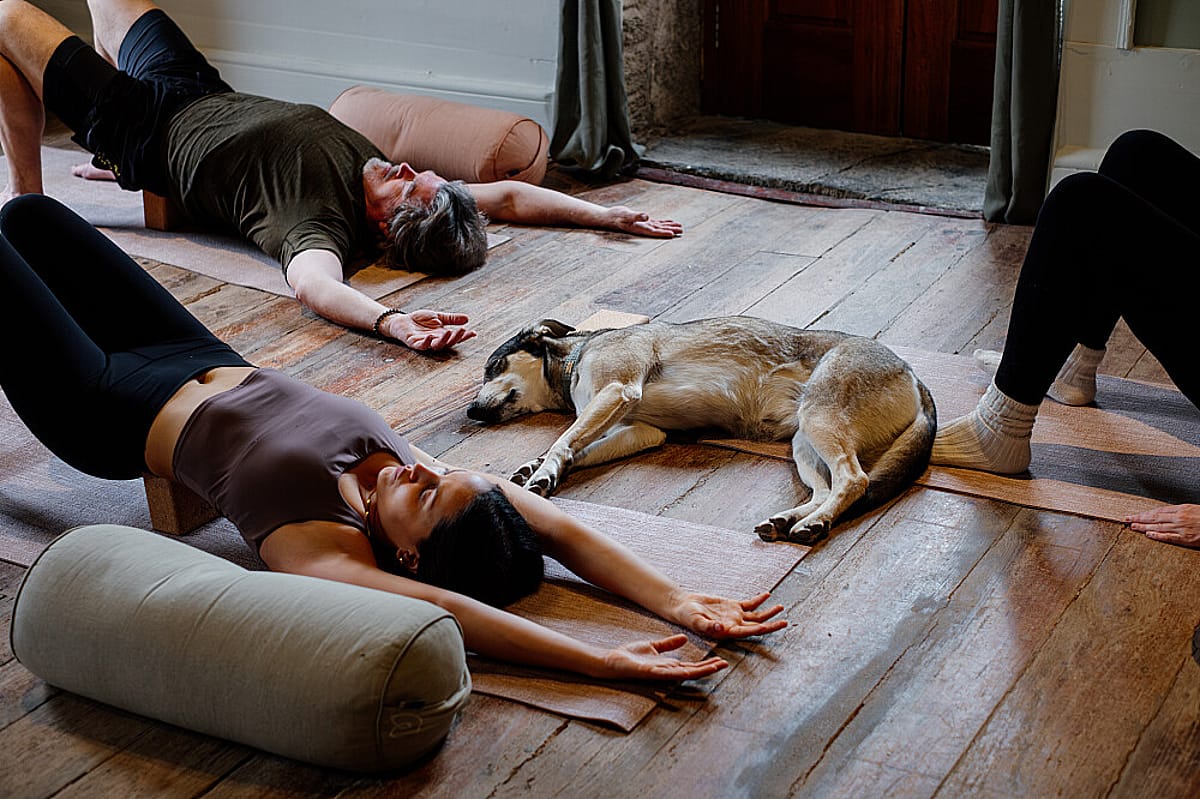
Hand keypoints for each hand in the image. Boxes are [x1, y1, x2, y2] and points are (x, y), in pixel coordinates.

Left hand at [383, 309, 476, 350]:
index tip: (473, 333)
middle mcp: (435, 340)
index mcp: (441, 335)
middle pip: (448, 342)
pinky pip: (421, 345)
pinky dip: (426, 342)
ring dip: (443, 340)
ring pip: (436, 345)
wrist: (401, 321)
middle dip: (456, 337)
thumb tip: (467, 318)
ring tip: (449, 332)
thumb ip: (451, 319)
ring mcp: (425, 342)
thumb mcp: (438, 316)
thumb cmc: (418, 320)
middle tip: (463, 331)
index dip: (464, 336)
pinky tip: (430, 337)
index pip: (455, 337)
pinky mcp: (414, 343)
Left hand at [598, 635, 727, 680]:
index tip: (721, 659)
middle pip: (693, 671)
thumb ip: (668, 644)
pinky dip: (679, 673)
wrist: (613, 661)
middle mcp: (667, 672)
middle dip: (709, 668)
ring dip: (700, 672)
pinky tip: (688, 671)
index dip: (707, 663)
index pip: (693, 665)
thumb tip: (684, 638)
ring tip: (714, 668)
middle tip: (725, 664)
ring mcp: (660, 674)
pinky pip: (667, 674)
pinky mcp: (650, 673)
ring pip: (684, 674)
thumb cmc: (630, 656)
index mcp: (669, 665)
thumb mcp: (653, 646)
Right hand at [604, 206, 683, 237]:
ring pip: (659, 227)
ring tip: (679, 227)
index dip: (663, 233)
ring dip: (669, 227)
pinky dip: (663, 223)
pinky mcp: (642, 221)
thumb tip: (647, 216)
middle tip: (680, 231)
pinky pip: (655, 223)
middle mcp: (643, 228)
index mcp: (639, 228)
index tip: (672, 234)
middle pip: (659, 230)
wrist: (608, 218)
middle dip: (670, 230)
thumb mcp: (625, 215)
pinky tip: (669, 222)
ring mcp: (643, 225)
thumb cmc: (616, 216)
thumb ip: (636, 215)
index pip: (654, 231)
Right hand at [670, 590, 786, 639]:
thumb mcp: (696, 621)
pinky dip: (758, 600)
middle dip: (771, 625)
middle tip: (785, 623)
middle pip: (756, 626)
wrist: (684, 606)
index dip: (757, 630)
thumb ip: (708, 626)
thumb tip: (721, 628)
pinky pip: (749, 604)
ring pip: (756, 616)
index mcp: (727, 632)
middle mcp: (734, 625)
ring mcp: (735, 616)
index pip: (745, 632)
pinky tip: (767, 595)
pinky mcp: (733, 606)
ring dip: (769, 613)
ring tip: (781, 607)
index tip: (767, 627)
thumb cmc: (688, 616)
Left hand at [1125, 504, 1199, 547]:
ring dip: (1143, 527)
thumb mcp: (1193, 509)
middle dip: (1138, 519)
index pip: (1157, 511)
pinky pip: (1169, 537)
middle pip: (1154, 518)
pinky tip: (1148, 535)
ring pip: (1158, 527)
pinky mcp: (1186, 539)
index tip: (1133, 515)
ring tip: (1132, 527)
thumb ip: (1179, 511)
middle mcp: (1179, 518)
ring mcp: (1182, 528)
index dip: (1144, 513)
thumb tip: (1164, 514)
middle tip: (1126, 519)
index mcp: (1181, 509)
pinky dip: (1157, 536)